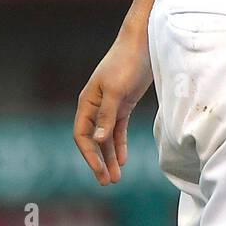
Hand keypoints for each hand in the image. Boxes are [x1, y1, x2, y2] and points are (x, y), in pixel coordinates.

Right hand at [74, 32, 153, 184]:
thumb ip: (108, 115)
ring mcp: (109, 106)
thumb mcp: (117, 89)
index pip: (82, 135)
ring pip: (106, 138)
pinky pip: (118, 130)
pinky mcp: (124, 104)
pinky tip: (124, 160)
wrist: (143, 43)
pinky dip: (120, 144)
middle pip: (93, 140)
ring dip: (110, 157)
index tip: (99, 171)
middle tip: (108, 182)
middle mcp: (95, 106)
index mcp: (87, 102)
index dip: (89, 155)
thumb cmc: (126, 62)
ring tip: (116, 178)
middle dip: (99, 161)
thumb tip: (99, 139)